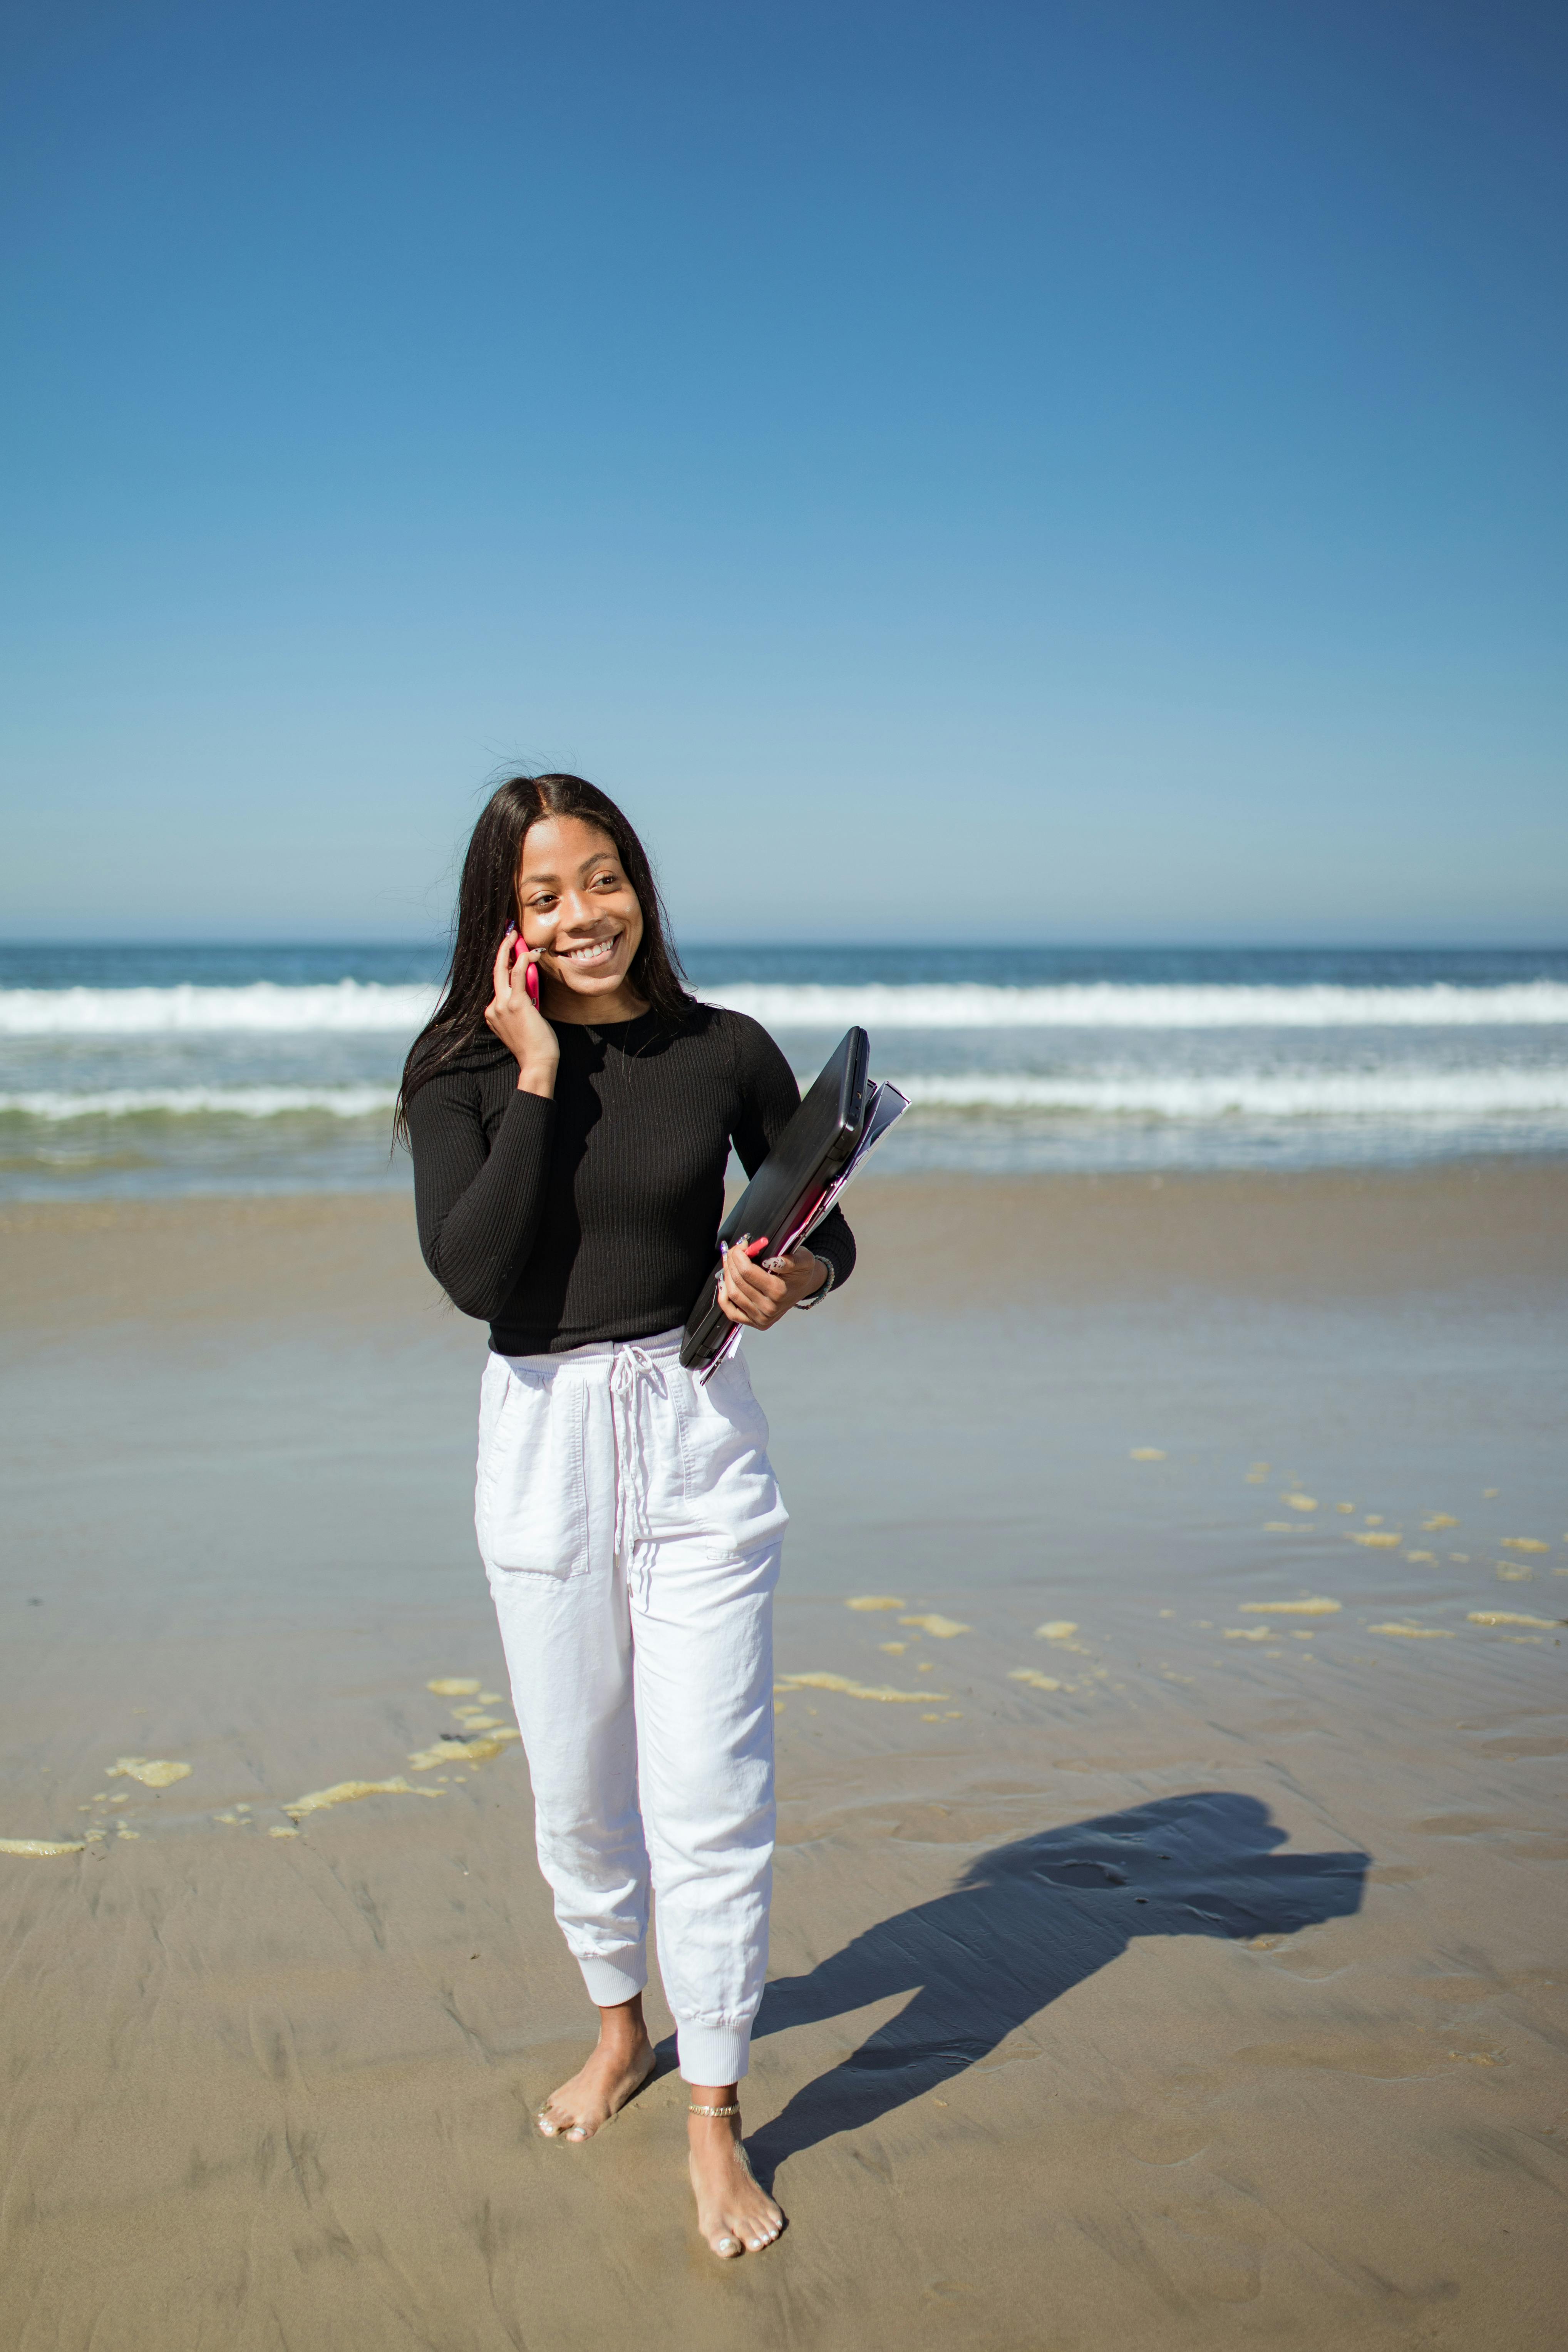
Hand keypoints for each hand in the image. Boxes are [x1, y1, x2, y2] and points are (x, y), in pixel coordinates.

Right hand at [485, 925, 558, 1096]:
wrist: (537, 1063)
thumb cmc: (534, 1046)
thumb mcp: (523, 1023)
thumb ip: (522, 1006)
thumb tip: (529, 991)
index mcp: (492, 1013)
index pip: (498, 983)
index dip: (504, 964)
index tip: (510, 951)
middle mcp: (493, 1007)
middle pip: (495, 972)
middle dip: (501, 950)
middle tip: (509, 934)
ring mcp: (502, 1005)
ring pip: (504, 970)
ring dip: (511, 950)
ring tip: (517, 936)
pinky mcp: (516, 1003)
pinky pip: (518, 975)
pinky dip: (524, 960)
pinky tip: (531, 952)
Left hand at [717, 1238, 826, 1330]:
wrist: (804, 1287)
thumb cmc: (800, 1272)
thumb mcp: (804, 1260)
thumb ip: (790, 1260)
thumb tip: (771, 1261)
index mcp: (779, 1291)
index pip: (747, 1271)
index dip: (738, 1255)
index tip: (741, 1245)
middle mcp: (769, 1308)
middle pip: (738, 1282)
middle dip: (731, 1262)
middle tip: (733, 1251)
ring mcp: (761, 1318)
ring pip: (732, 1295)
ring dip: (727, 1275)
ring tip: (730, 1263)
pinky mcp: (754, 1322)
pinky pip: (731, 1311)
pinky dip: (724, 1296)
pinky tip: (726, 1282)